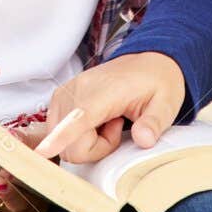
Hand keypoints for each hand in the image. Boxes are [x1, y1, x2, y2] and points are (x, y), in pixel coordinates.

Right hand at [35, 52, 185, 163]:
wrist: (148, 61)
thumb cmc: (156, 82)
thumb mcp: (167, 103)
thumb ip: (155, 123)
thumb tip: (144, 139)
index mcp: (105, 90)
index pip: (79, 117)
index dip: (62, 136)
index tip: (44, 150)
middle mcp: (79, 88)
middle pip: (70, 142)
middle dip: (94, 148)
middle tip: (117, 128)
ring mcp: (66, 92)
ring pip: (62, 139)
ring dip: (85, 141)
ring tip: (109, 122)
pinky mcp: (60, 97)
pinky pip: (59, 130)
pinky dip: (76, 134)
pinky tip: (97, 121)